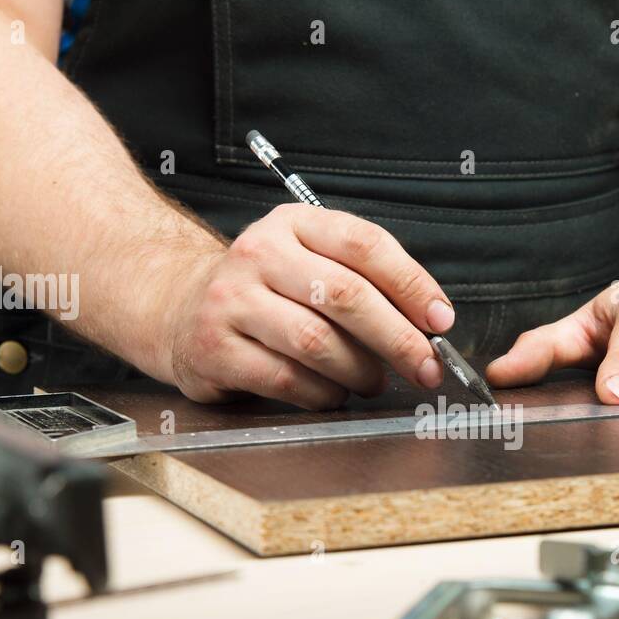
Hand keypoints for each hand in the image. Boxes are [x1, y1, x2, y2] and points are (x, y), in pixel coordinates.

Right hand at [158, 204, 453, 406]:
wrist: (178, 306)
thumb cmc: (264, 289)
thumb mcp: (308, 260)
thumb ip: (364, 279)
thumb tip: (429, 322)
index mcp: (294, 224)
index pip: (365, 246)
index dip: (412, 285)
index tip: (440, 321)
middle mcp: (259, 254)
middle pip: (346, 296)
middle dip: (398, 339)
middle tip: (425, 367)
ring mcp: (232, 301)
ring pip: (317, 342)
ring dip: (359, 371)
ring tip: (374, 381)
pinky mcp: (215, 348)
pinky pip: (286, 379)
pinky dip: (322, 394)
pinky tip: (332, 394)